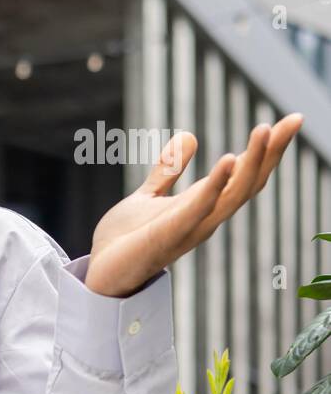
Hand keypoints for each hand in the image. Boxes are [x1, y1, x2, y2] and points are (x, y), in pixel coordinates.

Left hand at [85, 114, 304, 297]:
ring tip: (264, 130)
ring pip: (232, 195)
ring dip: (251, 163)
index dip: (267, 150)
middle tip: (294, 120)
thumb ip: (168, 170)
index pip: (243, 175)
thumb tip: (189, 136)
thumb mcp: (149, 196)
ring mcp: (189, 228)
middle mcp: (204, 218)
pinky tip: (228, 160)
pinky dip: (214, 186)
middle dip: (271, 152)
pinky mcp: (168, 235)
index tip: (289, 121)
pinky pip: (197, 210)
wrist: (99, 273)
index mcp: (202, 206)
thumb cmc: (125, 240)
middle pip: (248, 184)